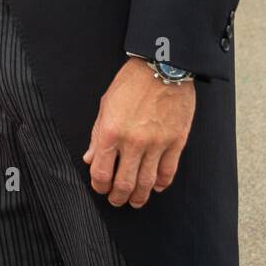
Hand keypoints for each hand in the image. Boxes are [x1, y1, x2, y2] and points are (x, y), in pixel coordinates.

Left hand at [82, 58, 195, 206]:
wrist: (163, 65)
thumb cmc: (132, 81)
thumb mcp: (106, 103)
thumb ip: (97, 134)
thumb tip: (89, 157)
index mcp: (111, 131)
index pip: (101, 172)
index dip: (99, 186)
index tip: (101, 187)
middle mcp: (133, 142)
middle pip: (124, 184)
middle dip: (118, 197)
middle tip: (117, 200)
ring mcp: (156, 143)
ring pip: (146, 183)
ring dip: (139, 197)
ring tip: (135, 200)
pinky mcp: (176, 142)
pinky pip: (168, 172)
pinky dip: (161, 184)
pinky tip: (156, 186)